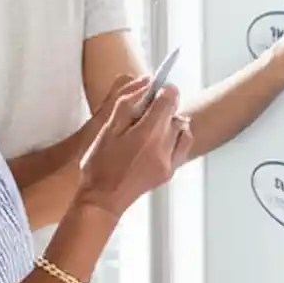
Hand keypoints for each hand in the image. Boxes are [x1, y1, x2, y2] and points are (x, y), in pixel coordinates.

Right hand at [75, 84, 194, 218]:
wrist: (103, 199)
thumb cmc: (99, 166)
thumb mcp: (107, 129)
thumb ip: (128, 103)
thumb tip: (146, 83)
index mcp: (146, 134)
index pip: (169, 99)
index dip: (163, 89)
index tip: (156, 89)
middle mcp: (163, 147)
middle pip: (175, 112)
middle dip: (164, 107)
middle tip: (145, 112)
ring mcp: (169, 161)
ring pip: (181, 128)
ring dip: (170, 122)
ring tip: (150, 128)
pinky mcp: (170, 171)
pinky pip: (183, 145)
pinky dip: (176, 137)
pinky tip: (159, 141)